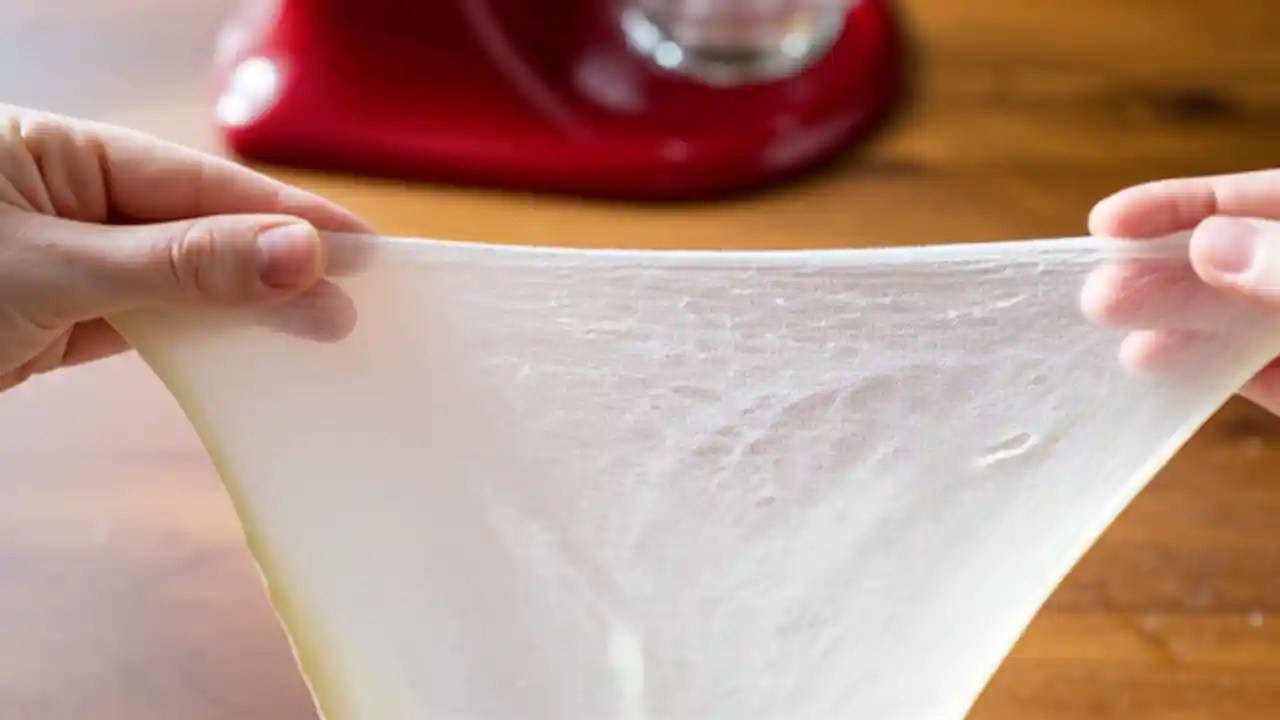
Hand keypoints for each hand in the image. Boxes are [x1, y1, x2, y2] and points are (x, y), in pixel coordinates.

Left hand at [0, 104, 370, 391]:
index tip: (362, 246)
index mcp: (61, 152)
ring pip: (181, 281)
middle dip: (278, 266)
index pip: (200, 183)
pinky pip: (151, 321)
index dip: (285, 215)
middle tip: (356, 303)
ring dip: (247, 307)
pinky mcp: (59, 319)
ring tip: (323, 329)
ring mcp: (68, 260)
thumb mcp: (52, 268)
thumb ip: (177, 264)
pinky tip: (253, 349)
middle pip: (199, 230)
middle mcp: (70, 198)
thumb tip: (298, 253)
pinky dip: (201, 337)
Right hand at [1082, 169, 1279, 414]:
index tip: (1108, 222)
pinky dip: (1209, 374)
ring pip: (1241, 322)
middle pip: (1238, 263)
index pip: (1261, 201)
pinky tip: (1162, 377)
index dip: (1182, 206)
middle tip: (1100, 298)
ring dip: (1176, 329)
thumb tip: (1208, 242)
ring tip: (1127, 349)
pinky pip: (1256, 377)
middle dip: (1166, 276)